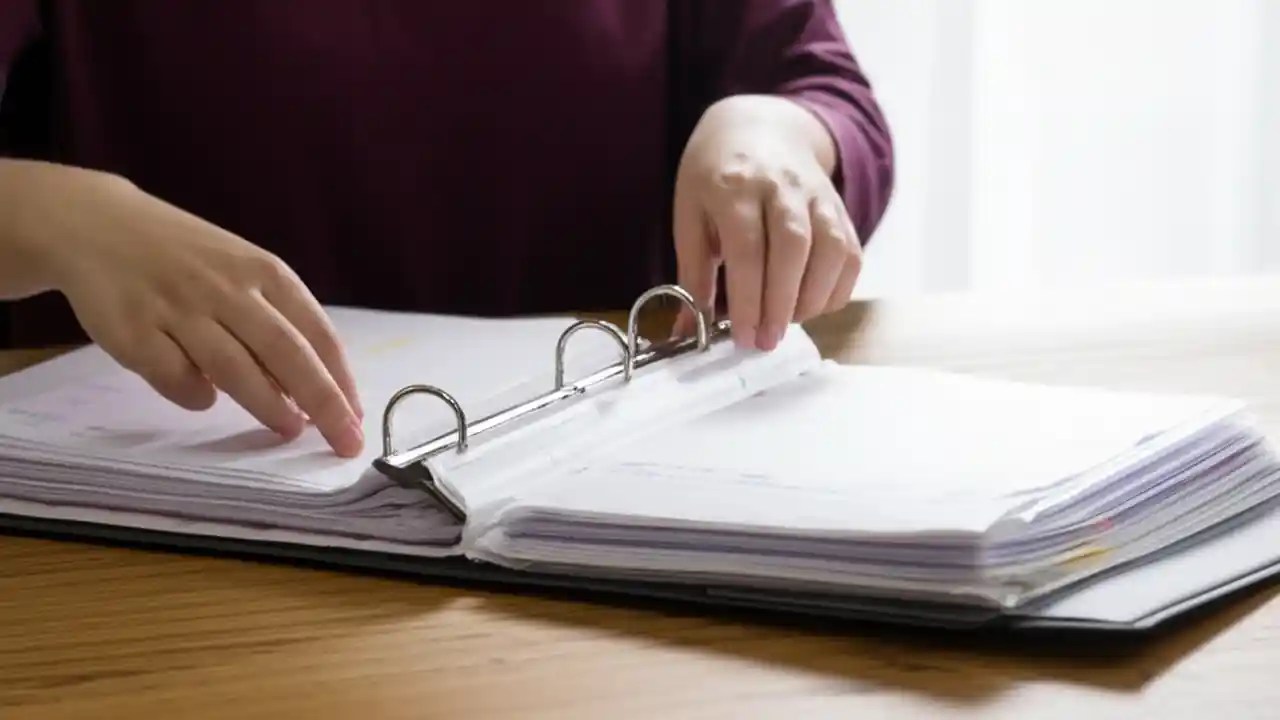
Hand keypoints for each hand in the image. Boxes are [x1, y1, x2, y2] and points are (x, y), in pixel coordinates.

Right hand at [6, 161, 363, 456]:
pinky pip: (175, 376)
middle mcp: (225, 288)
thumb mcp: (241, 271)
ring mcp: (178, 308)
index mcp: (263, 272)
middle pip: (286, 353)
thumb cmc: (187, 259)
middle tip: (343, 440)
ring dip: (268, 405)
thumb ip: (276, 321)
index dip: (342, 380)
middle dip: (322, 403)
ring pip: (235, 368)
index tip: (357, 418)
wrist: (95, 224)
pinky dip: (196, 395)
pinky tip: (203, 399)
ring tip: (289, 429)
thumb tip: (315, 390)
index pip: (317, 332)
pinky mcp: (133, 330)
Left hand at [672, 95, 862, 349]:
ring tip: (787, 323)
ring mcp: (817, 193)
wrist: (758, 126)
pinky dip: (836, 289)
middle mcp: (781, 185)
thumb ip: (693, 273)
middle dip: (781, 303)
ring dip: (812, 298)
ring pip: (831, 249)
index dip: (747, 297)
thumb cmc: (715, 176)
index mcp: (734, 185)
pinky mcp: (840, 207)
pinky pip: (851, 253)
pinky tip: (812, 306)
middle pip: (793, 248)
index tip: (743, 336)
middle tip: (767, 341)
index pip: (747, 247)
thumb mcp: (689, 213)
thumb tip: (689, 330)